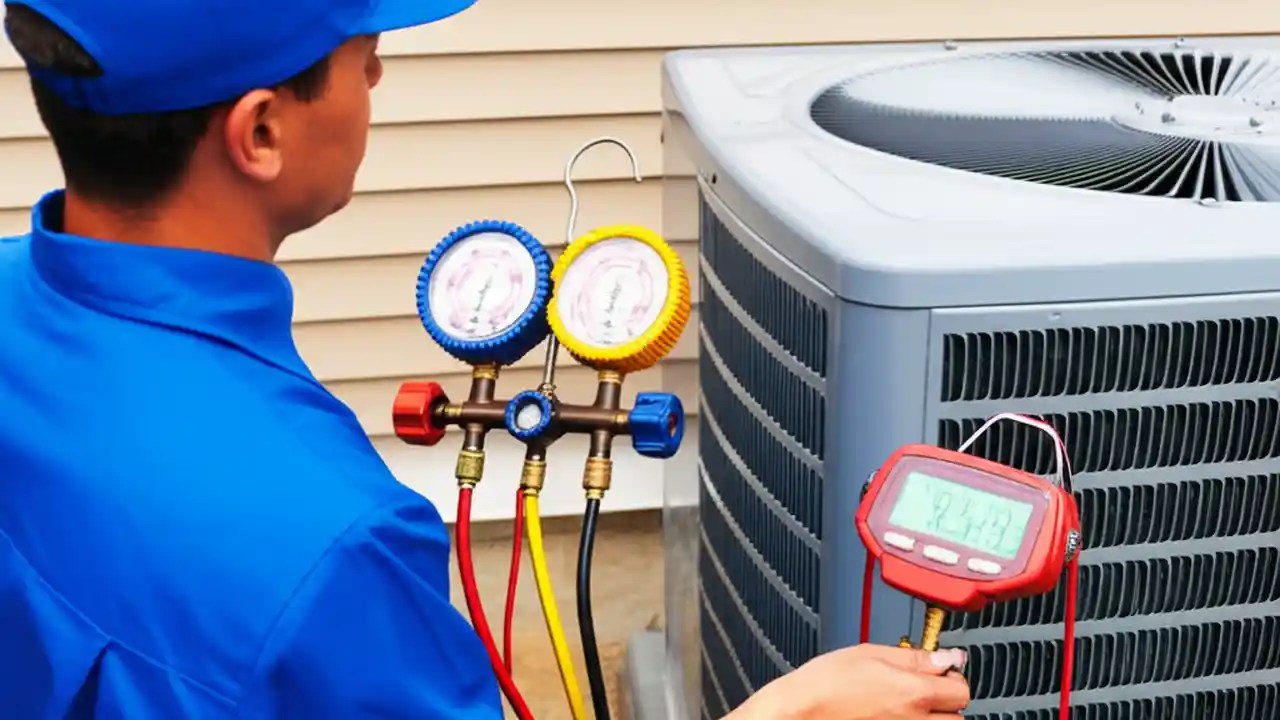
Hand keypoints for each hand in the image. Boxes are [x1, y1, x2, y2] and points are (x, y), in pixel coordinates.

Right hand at [727, 644, 969, 719]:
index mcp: (912, 694)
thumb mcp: (869, 653)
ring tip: (906, 703)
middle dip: (945, 700)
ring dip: (933, 716)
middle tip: (922, 687)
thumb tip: (947, 657)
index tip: (938, 669)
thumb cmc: (824, 684)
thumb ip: (914, 657)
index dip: (951, 675)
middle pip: (958, 716)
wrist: (798, 713)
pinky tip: (891, 714)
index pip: (962, 690)